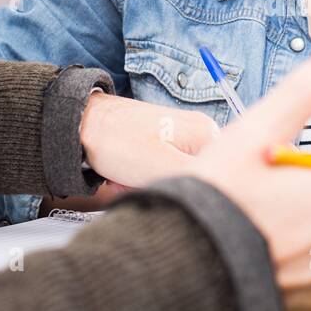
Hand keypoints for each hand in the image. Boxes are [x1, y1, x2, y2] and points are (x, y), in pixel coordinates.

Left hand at [80, 92, 218, 187]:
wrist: (80, 122)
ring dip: (148, 184)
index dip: (193, 188)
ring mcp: (178, 135)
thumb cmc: (119, 141)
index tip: (170, 187)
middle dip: (165, 186)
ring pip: (173, 176)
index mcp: (207, 134)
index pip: (219, 174)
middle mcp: (198, 131)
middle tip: (140, 182)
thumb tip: (231, 187)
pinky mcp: (159, 141)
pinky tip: (123, 176)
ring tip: (127, 179)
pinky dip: (140, 177)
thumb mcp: (165, 168)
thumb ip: (203, 178)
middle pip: (195, 176)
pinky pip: (157, 169)